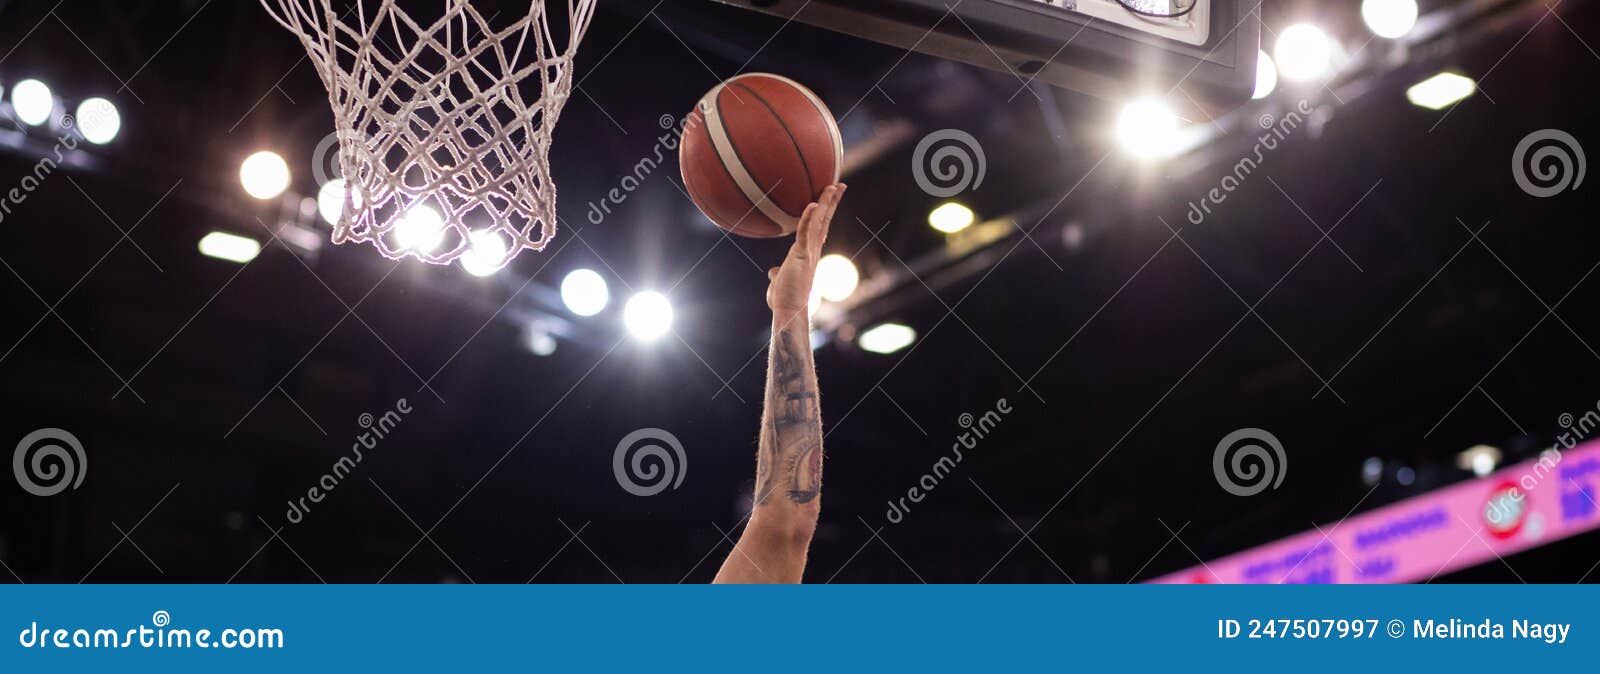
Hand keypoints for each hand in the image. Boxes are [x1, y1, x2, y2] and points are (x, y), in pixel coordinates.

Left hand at [767, 184, 845, 320]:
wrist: (789, 311)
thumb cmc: (785, 300)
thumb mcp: (780, 282)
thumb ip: (778, 274)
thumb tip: (773, 272)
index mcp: (809, 254)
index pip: (820, 228)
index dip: (826, 213)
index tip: (831, 200)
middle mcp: (813, 250)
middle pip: (825, 220)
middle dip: (832, 202)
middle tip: (840, 185)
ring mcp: (809, 252)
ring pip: (820, 223)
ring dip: (826, 203)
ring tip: (832, 186)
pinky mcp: (800, 256)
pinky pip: (804, 233)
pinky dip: (808, 218)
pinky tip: (812, 204)